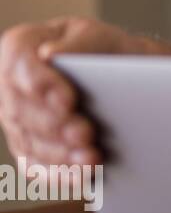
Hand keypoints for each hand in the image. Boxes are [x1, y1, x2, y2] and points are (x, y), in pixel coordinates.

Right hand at [0, 16, 168, 171]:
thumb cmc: (105, 51)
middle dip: (55, 126)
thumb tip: (50, 53)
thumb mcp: (98, 36)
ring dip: (61, 154)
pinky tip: (84, 176)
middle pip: (22, 110)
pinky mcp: (28, 147)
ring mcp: (15, 119)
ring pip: (30, 141)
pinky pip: (37, 165)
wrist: (118, 78)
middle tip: (85, 135)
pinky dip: (60, 173)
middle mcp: (9, 86)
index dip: (42, 86)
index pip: (20, 67)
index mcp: (20, 48)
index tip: (68, 101)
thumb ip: (78, 42)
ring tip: (92, 159)